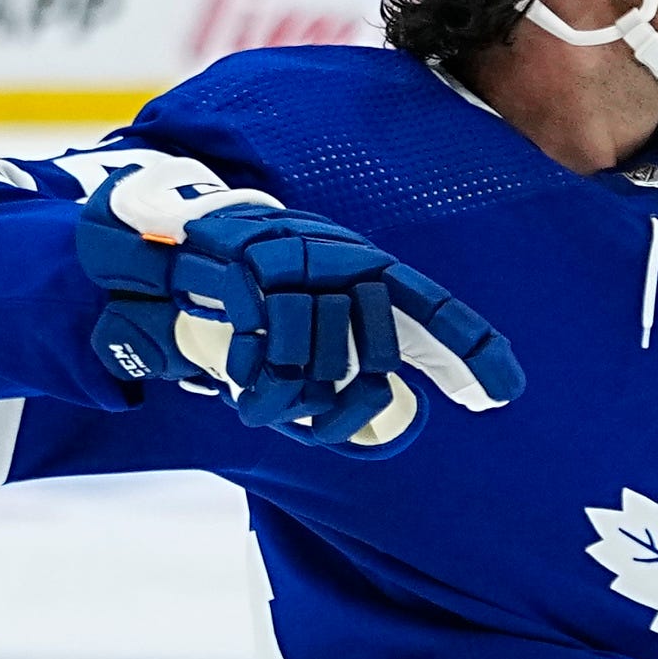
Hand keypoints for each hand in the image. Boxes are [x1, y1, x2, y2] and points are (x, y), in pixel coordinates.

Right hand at [69, 163, 523, 456]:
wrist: (157, 244)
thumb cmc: (242, 291)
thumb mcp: (304, 316)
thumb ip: (350, 356)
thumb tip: (400, 413)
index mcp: (358, 262)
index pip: (428, 308)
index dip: (469, 350)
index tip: (500, 395)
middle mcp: (335, 258)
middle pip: (376, 354)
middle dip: (349, 401)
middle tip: (316, 414)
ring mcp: (293, 265)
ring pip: (323, 365)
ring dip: (296, 401)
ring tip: (264, 398)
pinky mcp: (248, 278)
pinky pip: (273, 362)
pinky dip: (262, 391)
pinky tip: (244, 388)